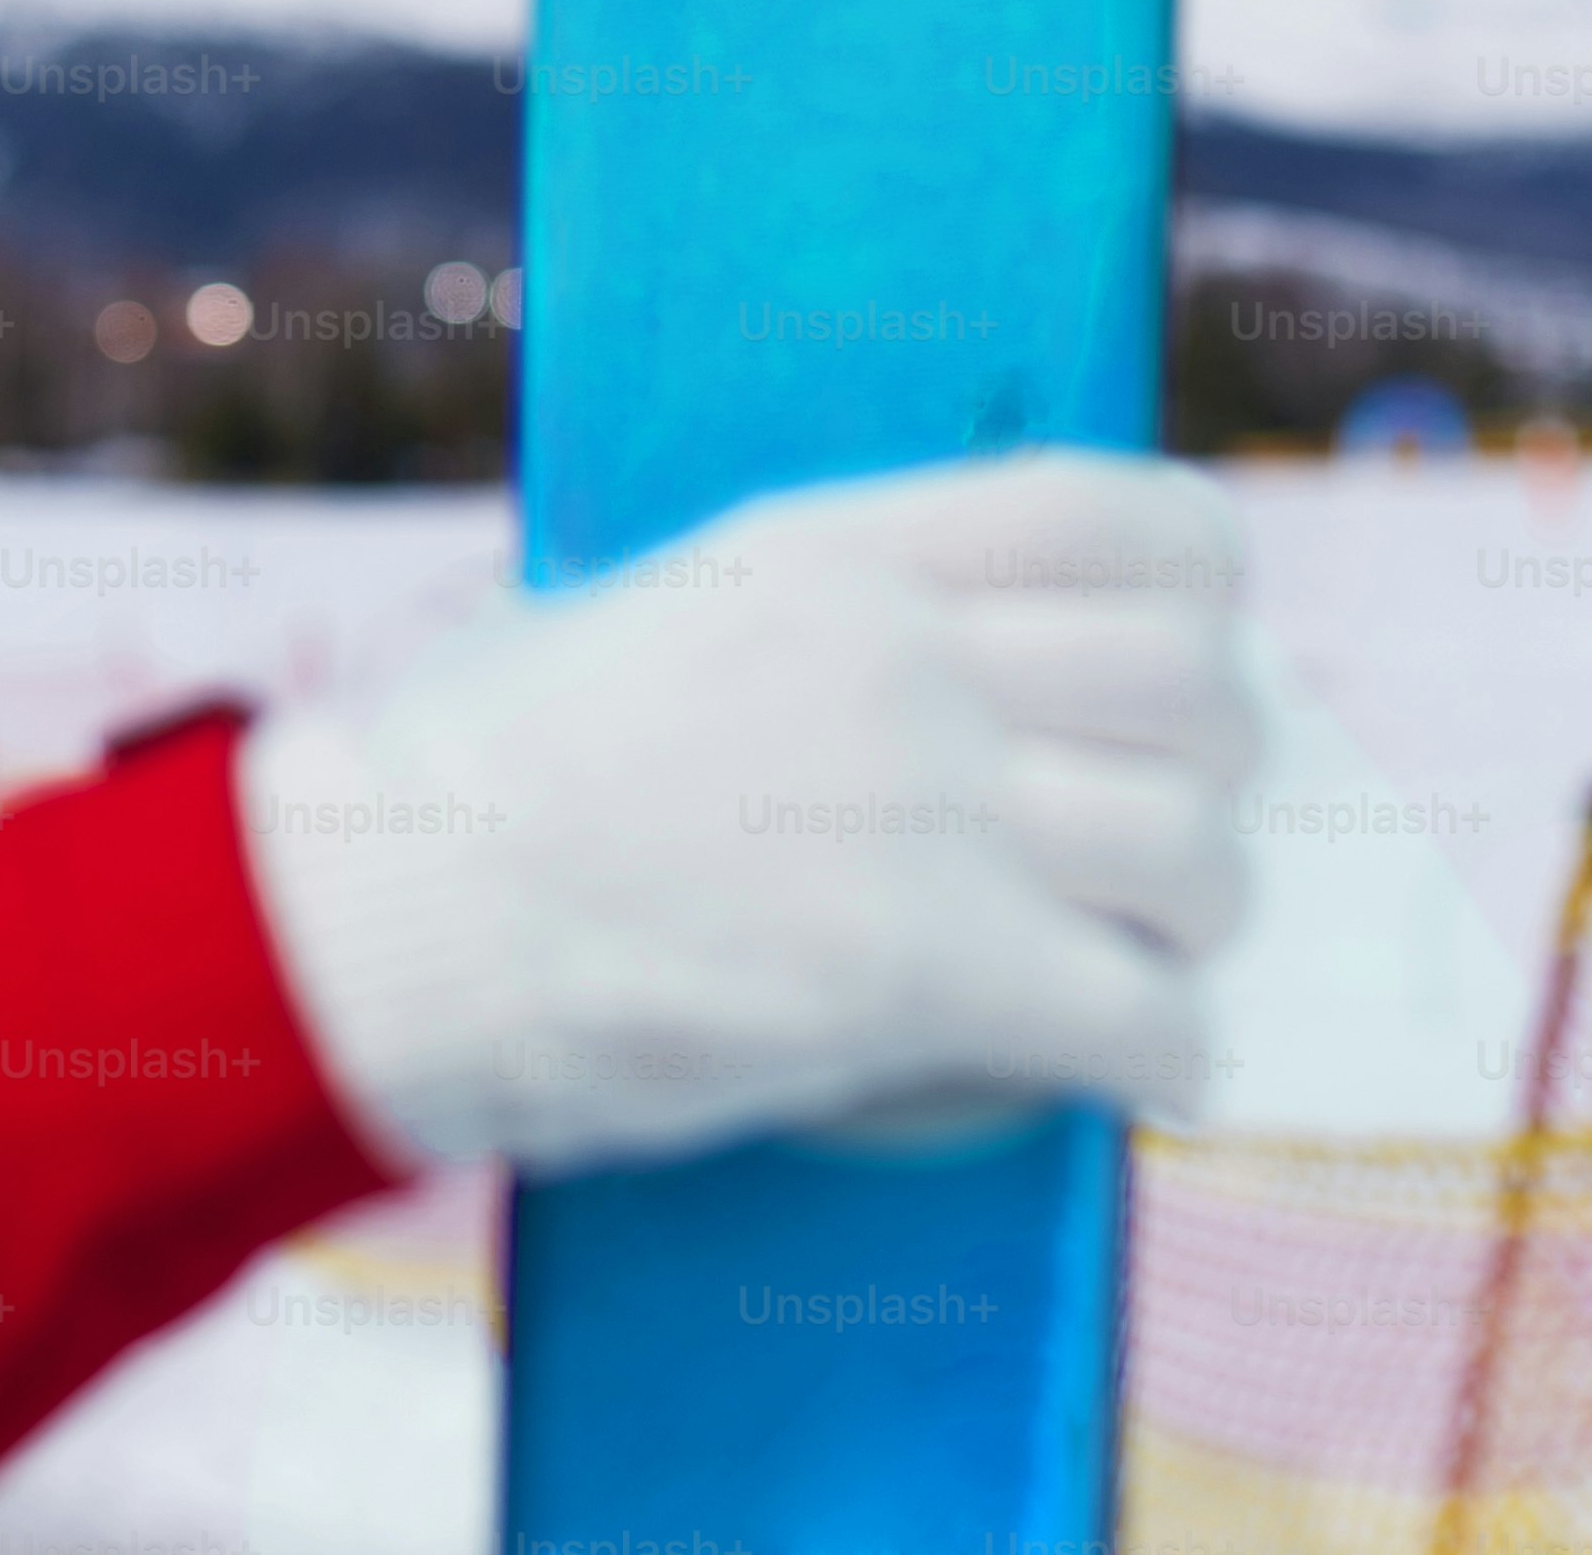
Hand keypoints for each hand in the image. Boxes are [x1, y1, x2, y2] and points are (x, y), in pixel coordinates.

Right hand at [232, 452, 1255, 1171]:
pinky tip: (1138, 1074)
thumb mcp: (665, 606)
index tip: (1195, 646)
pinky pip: (1143, 1014)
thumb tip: (942, 640)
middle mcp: (909, 659)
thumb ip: (823, 613)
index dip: (1201, 588)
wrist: (382, 910)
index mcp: (845, 551)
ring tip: (1144, 964)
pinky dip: (1164, 1058)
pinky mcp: (919, 974)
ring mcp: (923, 811)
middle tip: (1164, 845)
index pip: (1121, 516)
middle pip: (1195, 693)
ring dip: (1190, 927)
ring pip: (1195, 855)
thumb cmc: (482, 773)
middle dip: (1209, 779)